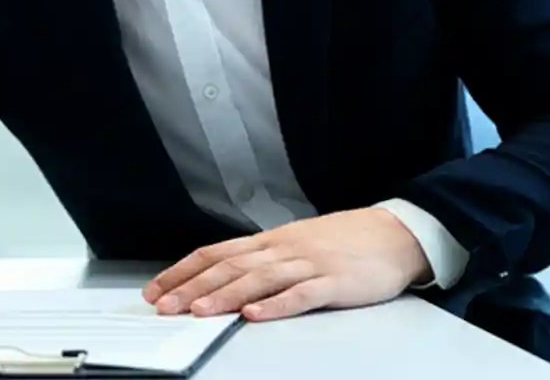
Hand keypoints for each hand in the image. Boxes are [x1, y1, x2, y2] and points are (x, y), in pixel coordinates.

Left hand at [142, 208, 429, 321]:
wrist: (394, 234)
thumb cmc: (344, 241)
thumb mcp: (296, 243)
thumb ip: (262, 259)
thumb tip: (222, 276)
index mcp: (271, 241)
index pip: (217, 252)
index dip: (183, 270)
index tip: (155, 289)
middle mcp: (283, 249)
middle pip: (230, 266)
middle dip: (192, 287)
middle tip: (163, 306)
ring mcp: (309, 264)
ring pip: (259, 279)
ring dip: (225, 296)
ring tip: (198, 311)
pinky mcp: (334, 282)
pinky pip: (301, 294)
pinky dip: (276, 305)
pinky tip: (256, 315)